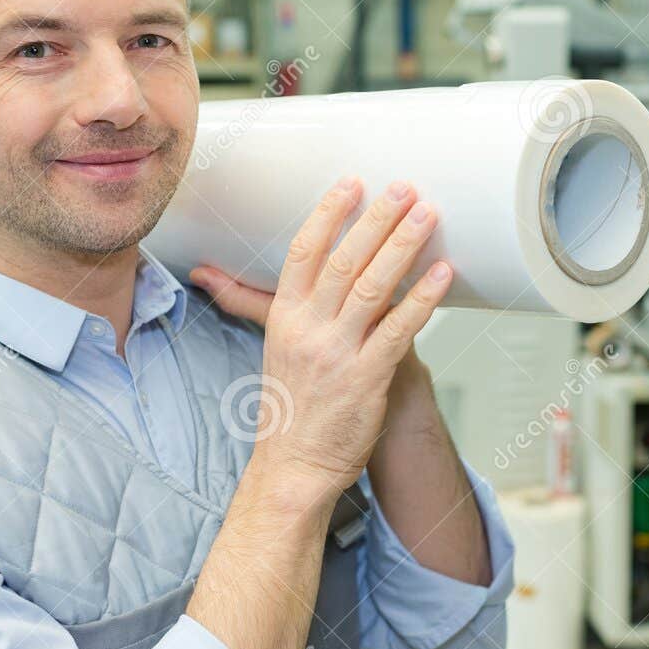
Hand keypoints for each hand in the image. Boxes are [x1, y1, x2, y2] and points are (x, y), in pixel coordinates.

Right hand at [191, 178, 451, 505]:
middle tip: (403, 188)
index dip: (329, 214)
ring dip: (403, 247)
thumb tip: (205, 273)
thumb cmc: (291, 404)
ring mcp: (337, 353)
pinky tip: (442, 274)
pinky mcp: (367, 378)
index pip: (303, 251)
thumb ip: (247, 301)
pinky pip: (398, 330)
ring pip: (372, 288)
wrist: (294, 465)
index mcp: (284, 316)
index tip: (353, 183)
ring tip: (426, 215)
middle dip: (376, 220)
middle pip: (343, 261)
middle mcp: (308, 329)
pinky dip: (422, 299)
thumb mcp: (269, 344)